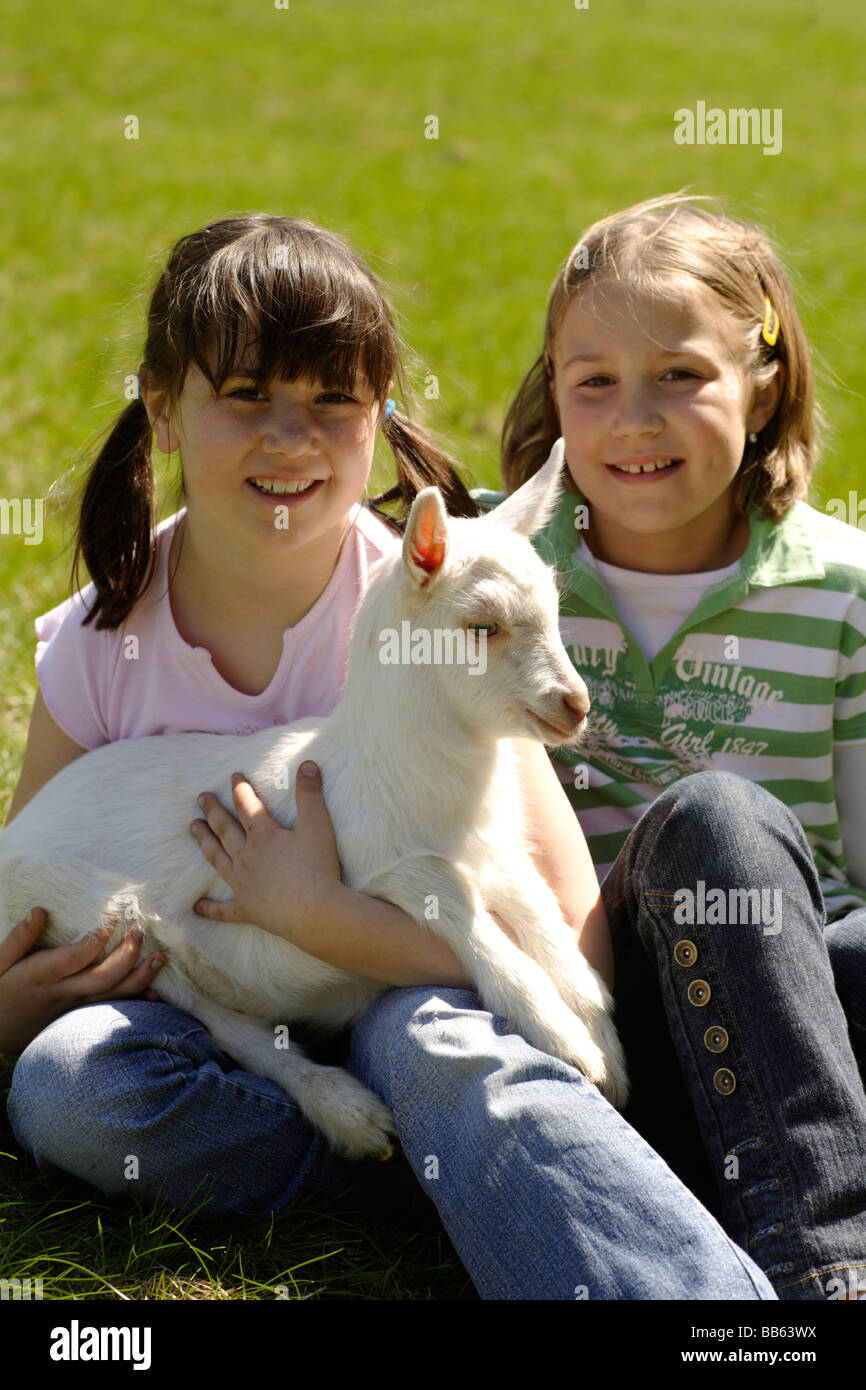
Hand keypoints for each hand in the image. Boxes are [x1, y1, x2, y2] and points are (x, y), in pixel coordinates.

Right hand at [0, 908, 165, 1053]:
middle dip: (125, 956)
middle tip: (139, 934)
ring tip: (159, 959)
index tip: (113, 917)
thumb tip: (40, 911)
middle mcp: (62, 992)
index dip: (96, 938)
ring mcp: (75, 1007)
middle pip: (101, 978)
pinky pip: (111, 1010)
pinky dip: (134, 1002)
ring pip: (112, 996)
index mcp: (41, 974)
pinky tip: (154, 994)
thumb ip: (20, 938)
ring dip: (139, 979)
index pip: (75, 957)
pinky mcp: (81, 1016)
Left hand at [190, 762, 342, 940]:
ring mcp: (243, 884)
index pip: (247, 806)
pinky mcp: (247, 909)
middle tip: (201, 798)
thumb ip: (310, 794)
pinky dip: (210, 909)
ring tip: (193, 829)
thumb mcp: (318, 824)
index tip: (233, 776)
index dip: (240, 789)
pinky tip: (196, 907)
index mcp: (263, 835)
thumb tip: (306, 764)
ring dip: (204, 843)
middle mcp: (247, 857)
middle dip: (213, 811)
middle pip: (225, 829)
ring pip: (217, 859)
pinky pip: (224, 910)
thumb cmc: (317, 867)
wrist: (314, 911)